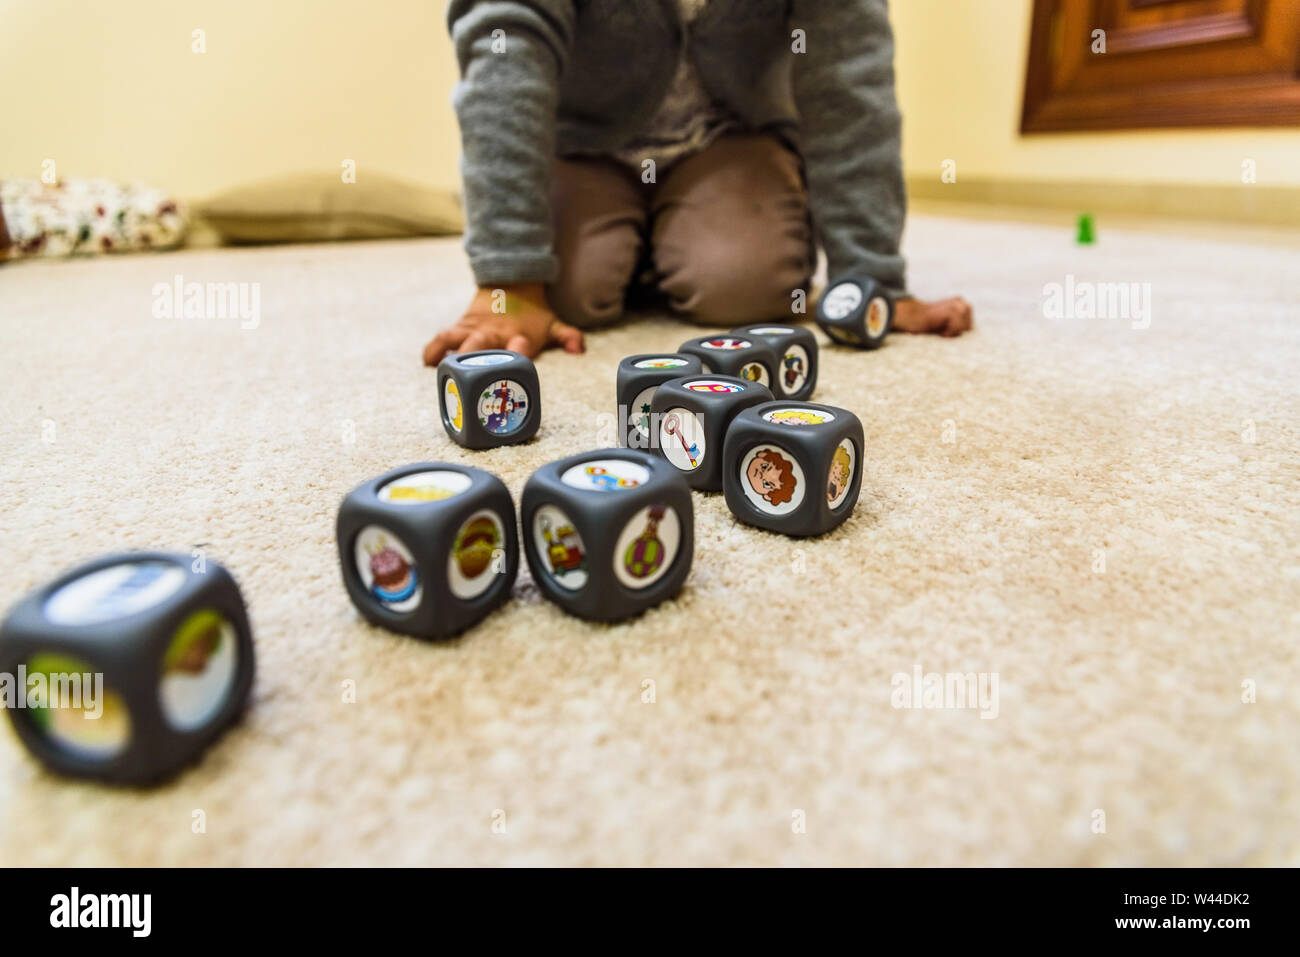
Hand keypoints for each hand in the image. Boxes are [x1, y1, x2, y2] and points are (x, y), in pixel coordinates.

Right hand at [422, 282, 584, 364]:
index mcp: (518, 335)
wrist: (508, 284)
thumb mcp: (552, 323)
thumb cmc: (532, 315)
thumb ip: (567, 336)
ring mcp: (474, 329)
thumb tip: (578, 349)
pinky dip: (434, 348)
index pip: (519, 345)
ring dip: (448, 353)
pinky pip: (442, 337)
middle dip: (475, 356)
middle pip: (481, 344)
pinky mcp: (459, 327)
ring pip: (456, 339)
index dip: (519, 349)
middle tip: (468, 375)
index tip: (517, 352)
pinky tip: (428, 362)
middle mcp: (494, 333)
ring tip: (440, 369)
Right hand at [893, 296, 973, 336]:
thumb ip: (960, 326)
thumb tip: (972, 334)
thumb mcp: (947, 324)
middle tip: (942, 330)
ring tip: (941, 330)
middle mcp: (961, 301)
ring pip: (965, 327)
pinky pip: (959, 327)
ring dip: (953, 332)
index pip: (970, 326)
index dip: (958, 332)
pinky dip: (950, 332)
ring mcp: (957, 304)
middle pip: (969, 326)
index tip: (944, 330)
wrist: (912, 317)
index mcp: (962, 303)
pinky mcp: (952, 309)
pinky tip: (940, 330)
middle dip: (957, 332)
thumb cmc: (929, 324)